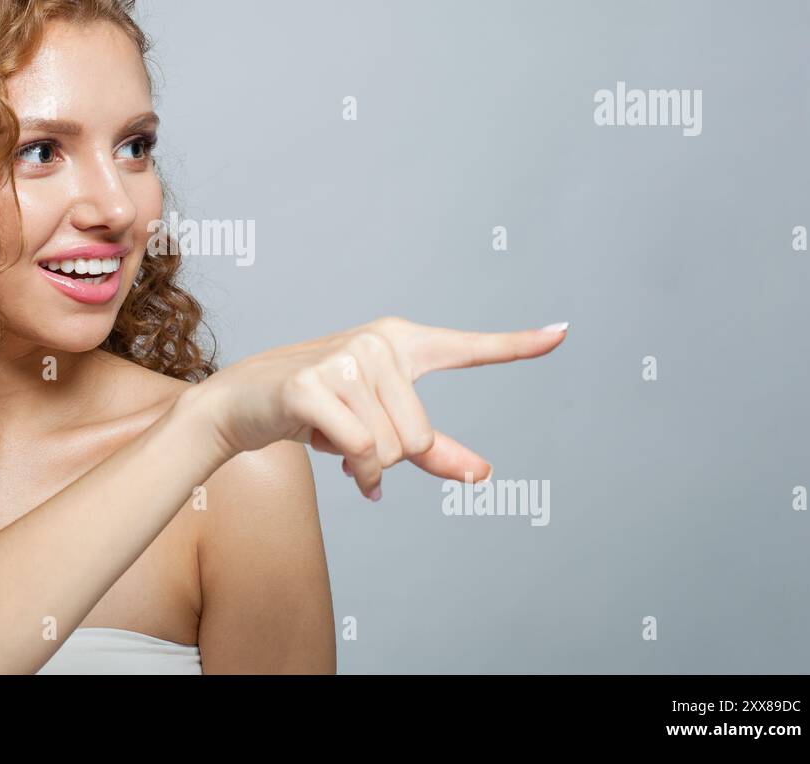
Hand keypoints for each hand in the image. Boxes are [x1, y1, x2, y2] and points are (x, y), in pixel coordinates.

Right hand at [181, 317, 568, 499]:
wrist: (246, 401)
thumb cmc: (319, 409)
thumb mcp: (380, 426)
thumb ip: (435, 449)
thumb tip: (485, 476)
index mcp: (399, 343)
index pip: (468, 346)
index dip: (518, 344)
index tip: (563, 334)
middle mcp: (377, 343)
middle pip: (420, 438)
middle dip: (388, 458)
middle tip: (352, 440)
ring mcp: (344, 359)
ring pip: (390, 449)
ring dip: (363, 466)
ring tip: (332, 435)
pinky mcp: (312, 384)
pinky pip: (359, 450)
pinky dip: (350, 470)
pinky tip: (329, 457)